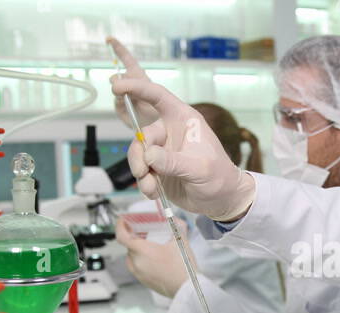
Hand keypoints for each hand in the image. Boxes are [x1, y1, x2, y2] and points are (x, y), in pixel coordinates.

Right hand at [106, 37, 158, 128]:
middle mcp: (131, 86)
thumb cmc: (166, 110)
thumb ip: (136, 85)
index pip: (128, 60)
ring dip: (121, 95)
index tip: (109, 39)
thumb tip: (117, 84)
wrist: (166, 128)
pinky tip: (131, 111)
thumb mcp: (155, 93)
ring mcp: (126, 99)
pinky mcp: (123, 111)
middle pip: (118, 77)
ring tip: (131, 102)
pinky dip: (122, 107)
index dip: (119, 49)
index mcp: (141, 77)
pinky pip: (118, 105)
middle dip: (118, 81)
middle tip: (122, 89)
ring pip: (117, 91)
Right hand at [111, 78, 255, 221]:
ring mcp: (162, 150)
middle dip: (139, 155)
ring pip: (138, 155)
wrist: (221, 200)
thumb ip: (173, 162)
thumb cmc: (219, 177)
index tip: (118, 85)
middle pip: (142, 135)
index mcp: (183, 120)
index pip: (158, 96)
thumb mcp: (199, 168)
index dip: (137, 88)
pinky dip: (144, 183)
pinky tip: (154, 192)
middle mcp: (170, 131)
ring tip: (151, 187)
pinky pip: (141, 171)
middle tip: (143, 172)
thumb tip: (149, 155)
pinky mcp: (157, 168)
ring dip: (140, 172)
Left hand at [114, 216, 194, 298]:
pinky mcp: (143, 281)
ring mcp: (138, 273)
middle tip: (144, 232)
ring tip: (150, 247)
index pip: (121, 236)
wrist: (186, 289)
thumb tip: (175, 219)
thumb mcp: (181, 242)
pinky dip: (142, 260)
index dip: (120, 226)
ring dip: (137, 250)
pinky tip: (155, 260)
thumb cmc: (183, 267)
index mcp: (142, 250)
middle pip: (129, 246)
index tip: (122, 221)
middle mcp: (136, 262)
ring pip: (132, 257)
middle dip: (134, 237)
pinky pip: (137, 267)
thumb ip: (177, 226)